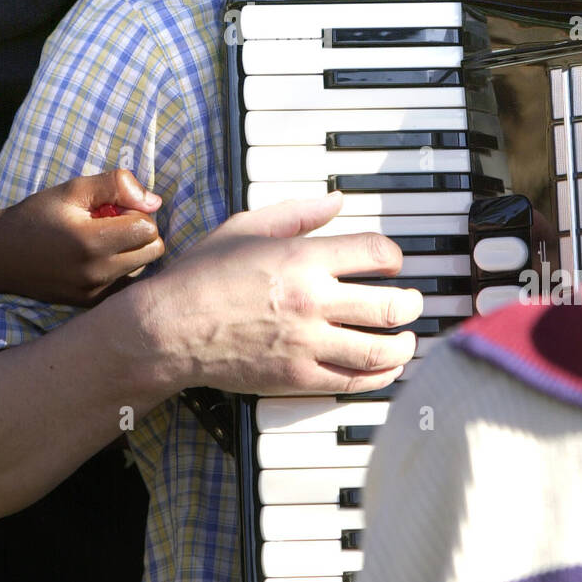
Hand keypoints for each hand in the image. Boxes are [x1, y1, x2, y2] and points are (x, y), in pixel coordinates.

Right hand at [0, 170, 163, 305]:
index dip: (137, 211)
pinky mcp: (90, 304)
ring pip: (143, 270)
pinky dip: (122, 271)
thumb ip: (116, 185)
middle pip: (153, 251)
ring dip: (133, 252)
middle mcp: (97, 273)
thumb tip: (154, 201)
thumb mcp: (74, 189)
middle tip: (114, 223)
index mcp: (92, 242)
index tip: (115, 207)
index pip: (147, 228)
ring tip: (104, 242)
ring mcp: (94, 293)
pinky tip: (100, 260)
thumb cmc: (37, 216)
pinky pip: (125, 286)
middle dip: (141, 232)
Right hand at [133, 192, 418, 396]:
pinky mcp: (298, 378)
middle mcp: (311, 300)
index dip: (394, 257)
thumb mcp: (246, 227)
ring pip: (381, 349)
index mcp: (302, 258)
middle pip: (391, 304)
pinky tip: (385, 367)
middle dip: (412, 303)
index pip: (377, 254)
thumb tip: (336, 201)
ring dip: (405, 343)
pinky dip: (380, 376)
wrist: (169, 328)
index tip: (392, 264)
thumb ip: (297, 213)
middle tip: (412, 302)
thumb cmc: (201, 276)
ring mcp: (307, 343)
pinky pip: (355, 381)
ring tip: (406, 338)